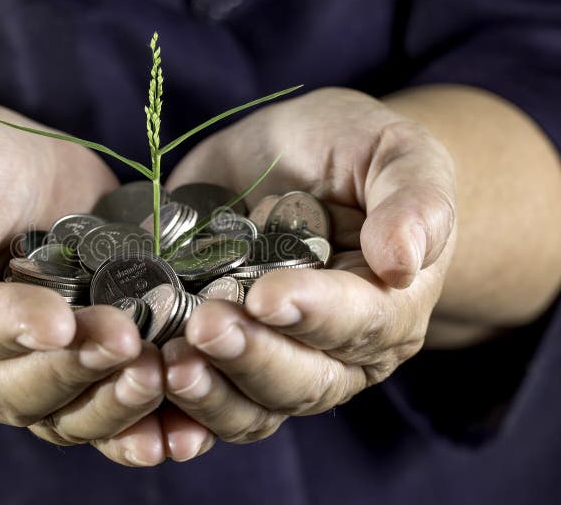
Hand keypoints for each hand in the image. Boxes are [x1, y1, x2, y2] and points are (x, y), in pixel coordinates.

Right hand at [0, 102, 165, 465]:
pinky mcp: (82, 368)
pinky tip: (180, 429)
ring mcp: (32, 371)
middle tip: (127, 342)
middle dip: (75, 368)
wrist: (13, 174)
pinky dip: (140, 425)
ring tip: (158, 375)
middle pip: (19, 389)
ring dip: (112, 404)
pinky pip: (104, 413)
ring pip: (66, 415)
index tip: (60, 321)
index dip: (13, 329)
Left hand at [161, 87, 456, 453]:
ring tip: (169, 364)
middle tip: (204, 328)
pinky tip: (148, 387)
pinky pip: (205, 405)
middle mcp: (337, 351)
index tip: (266, 296)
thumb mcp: (394, 152)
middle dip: (250, 357)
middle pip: (301, 380)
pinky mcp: (225, 360)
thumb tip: (403, 261)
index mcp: (386, 306)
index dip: (311, 314)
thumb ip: (413, 199)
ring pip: (252, 408)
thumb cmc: (353, 152)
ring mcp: (277, 362)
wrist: (297, 160)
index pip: (357, 323)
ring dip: (210, 394)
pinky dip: (176, 410)